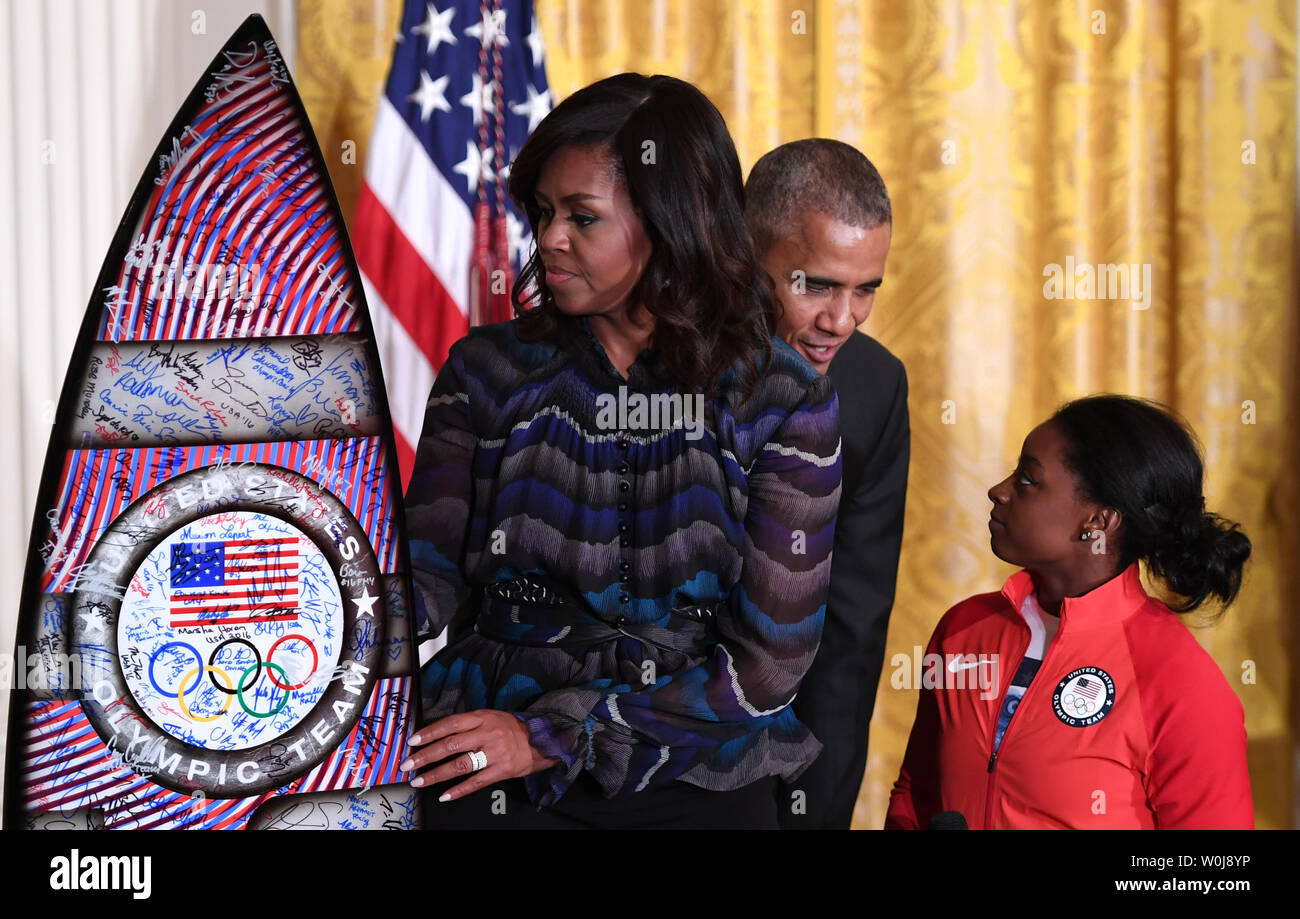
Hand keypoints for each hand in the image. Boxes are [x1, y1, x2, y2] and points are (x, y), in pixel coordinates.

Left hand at [400, 710, 558, 801]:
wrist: (541, 740)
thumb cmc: (511, 729)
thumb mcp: (491, 717)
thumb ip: (468, 724)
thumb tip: (438, 735)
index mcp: (482, 718)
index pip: (451, 724)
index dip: (430, 732)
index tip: (412, 741)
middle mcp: (487, 734)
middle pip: (450, 745)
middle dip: (425, 756)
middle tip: (407, 765)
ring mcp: (494, 753)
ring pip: (460, 765)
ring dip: (436, 774)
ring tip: (419, 781)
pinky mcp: (501, 770)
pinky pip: (476, 782)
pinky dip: (458, 790)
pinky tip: (444, 795)